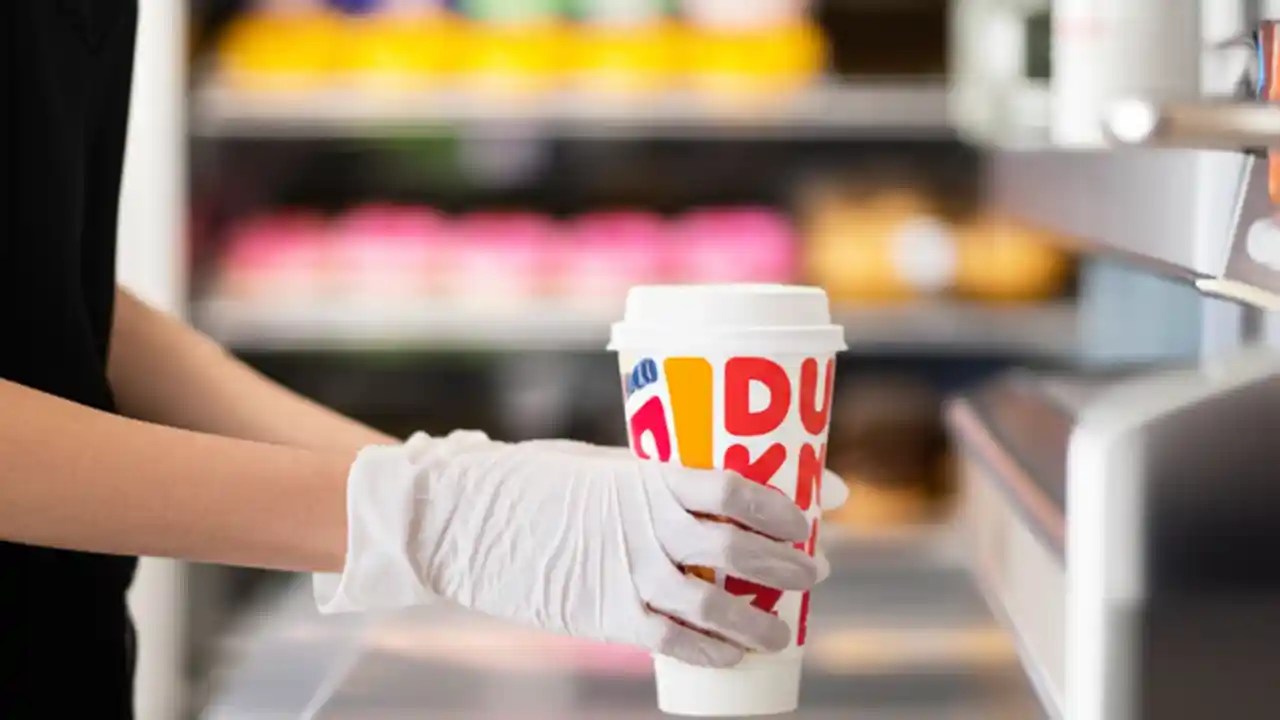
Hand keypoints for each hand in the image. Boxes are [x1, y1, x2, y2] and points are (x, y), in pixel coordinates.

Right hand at [316, 432, 818, 667]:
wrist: (466, 518)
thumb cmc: (539, 481)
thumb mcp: (604, 464)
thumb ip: (658, 478)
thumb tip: (720, 487)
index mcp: (648, 474)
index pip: (735, 485)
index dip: (784, 503)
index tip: (815, 511)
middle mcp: (647, 524)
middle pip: (739, 547)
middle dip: (789, 561)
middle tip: (817, 569)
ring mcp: (628, 573)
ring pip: (716, 604)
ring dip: (762, 619)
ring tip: (786, 627)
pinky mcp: (606, 614)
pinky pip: (675, 640)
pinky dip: (713, 651)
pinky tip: (734, 656)